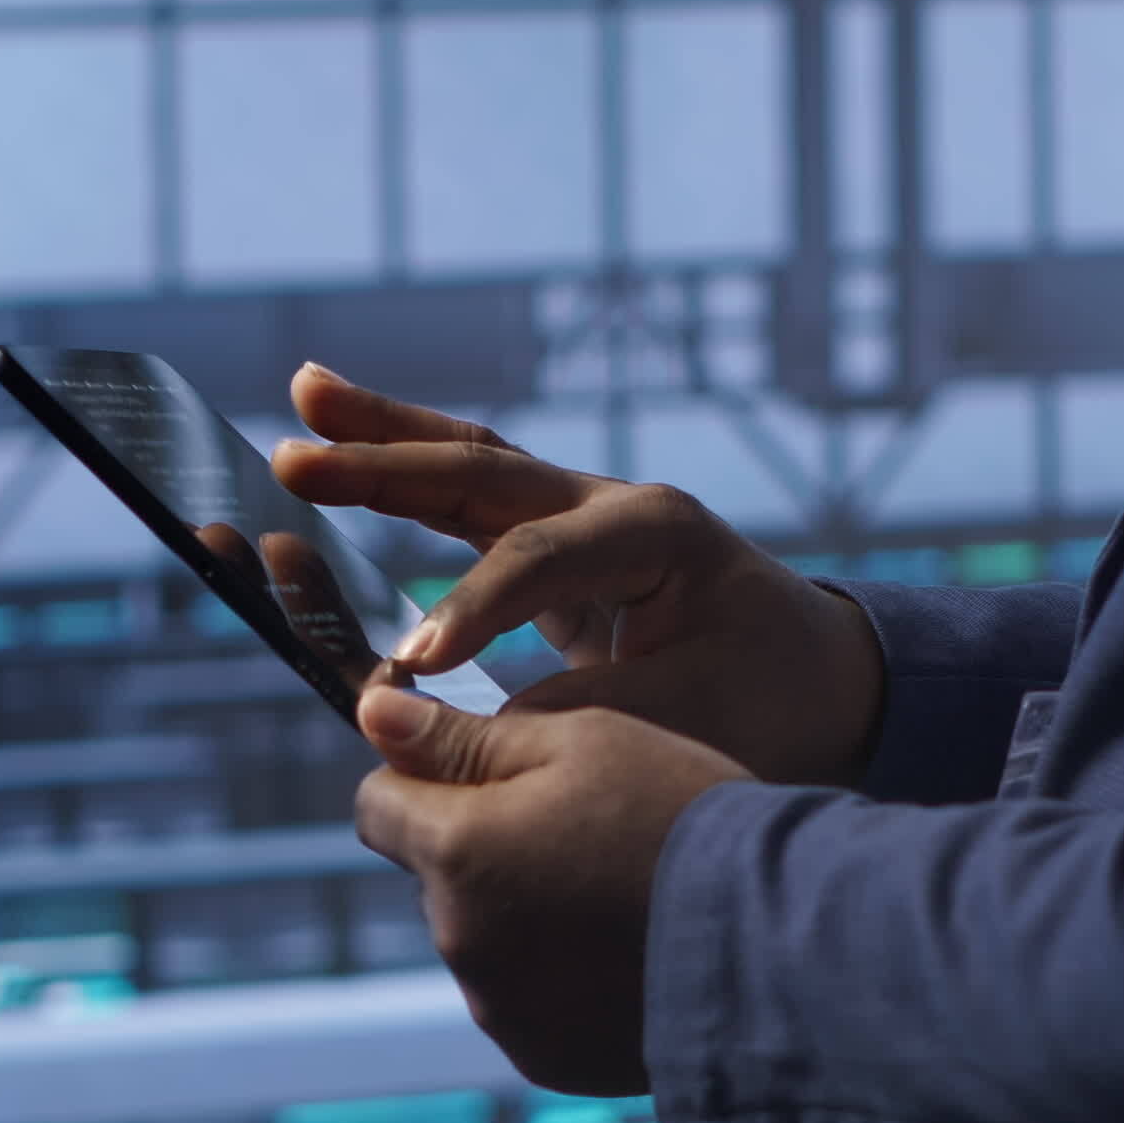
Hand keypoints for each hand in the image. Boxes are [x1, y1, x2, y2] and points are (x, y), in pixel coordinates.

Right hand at [272, 365, 886, 786]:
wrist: (828, 684)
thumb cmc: (766, 708)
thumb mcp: (682, 726)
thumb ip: (562, 717)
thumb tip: (434, 726)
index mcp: (658, 537)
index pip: (536, 560)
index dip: (467, 611)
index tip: (407, 668)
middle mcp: (615, 504)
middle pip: (485, 469)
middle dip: (388, 463)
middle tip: (295, 453)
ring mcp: (584, 513)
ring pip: (470, 462)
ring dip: (383, 435)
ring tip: (303, 396)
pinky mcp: (558, 544)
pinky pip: (468, 500)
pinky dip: (403, 477)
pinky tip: (339, 450)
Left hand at [353, 682, 748, 1095]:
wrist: (779, 940)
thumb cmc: (681, 816)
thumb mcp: (581, 740)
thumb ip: (464, 736)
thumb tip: (374, 714)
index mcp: (455, 850)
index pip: (378, 805)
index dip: (423, 779)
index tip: (484, 773)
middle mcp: (457, 938)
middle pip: (435, 878)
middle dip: (483, 851)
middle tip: (582, 832)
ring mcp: (498, 1008)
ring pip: (482, 940)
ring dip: (522, 917)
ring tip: (617, 899)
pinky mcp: (543, 1056)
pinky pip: (526, 1003)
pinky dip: (559, 980)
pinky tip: (627, 956)